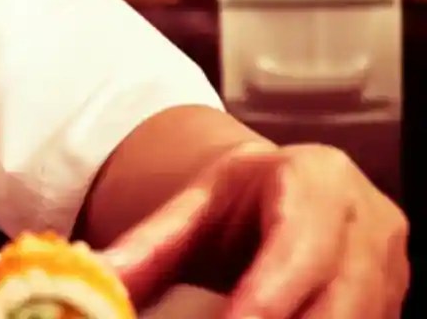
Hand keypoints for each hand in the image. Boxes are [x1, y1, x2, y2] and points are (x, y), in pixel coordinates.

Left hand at [102, 143, 407, 317]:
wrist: (278, 196)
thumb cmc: (236, 204)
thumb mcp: (190, 210)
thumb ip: (145, 246)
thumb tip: (93, 273)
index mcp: (318, 180)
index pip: (298, 248)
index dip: (266, 296)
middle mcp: (369, 223)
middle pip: (340, 299)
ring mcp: (391, 271)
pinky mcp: (393, 306)